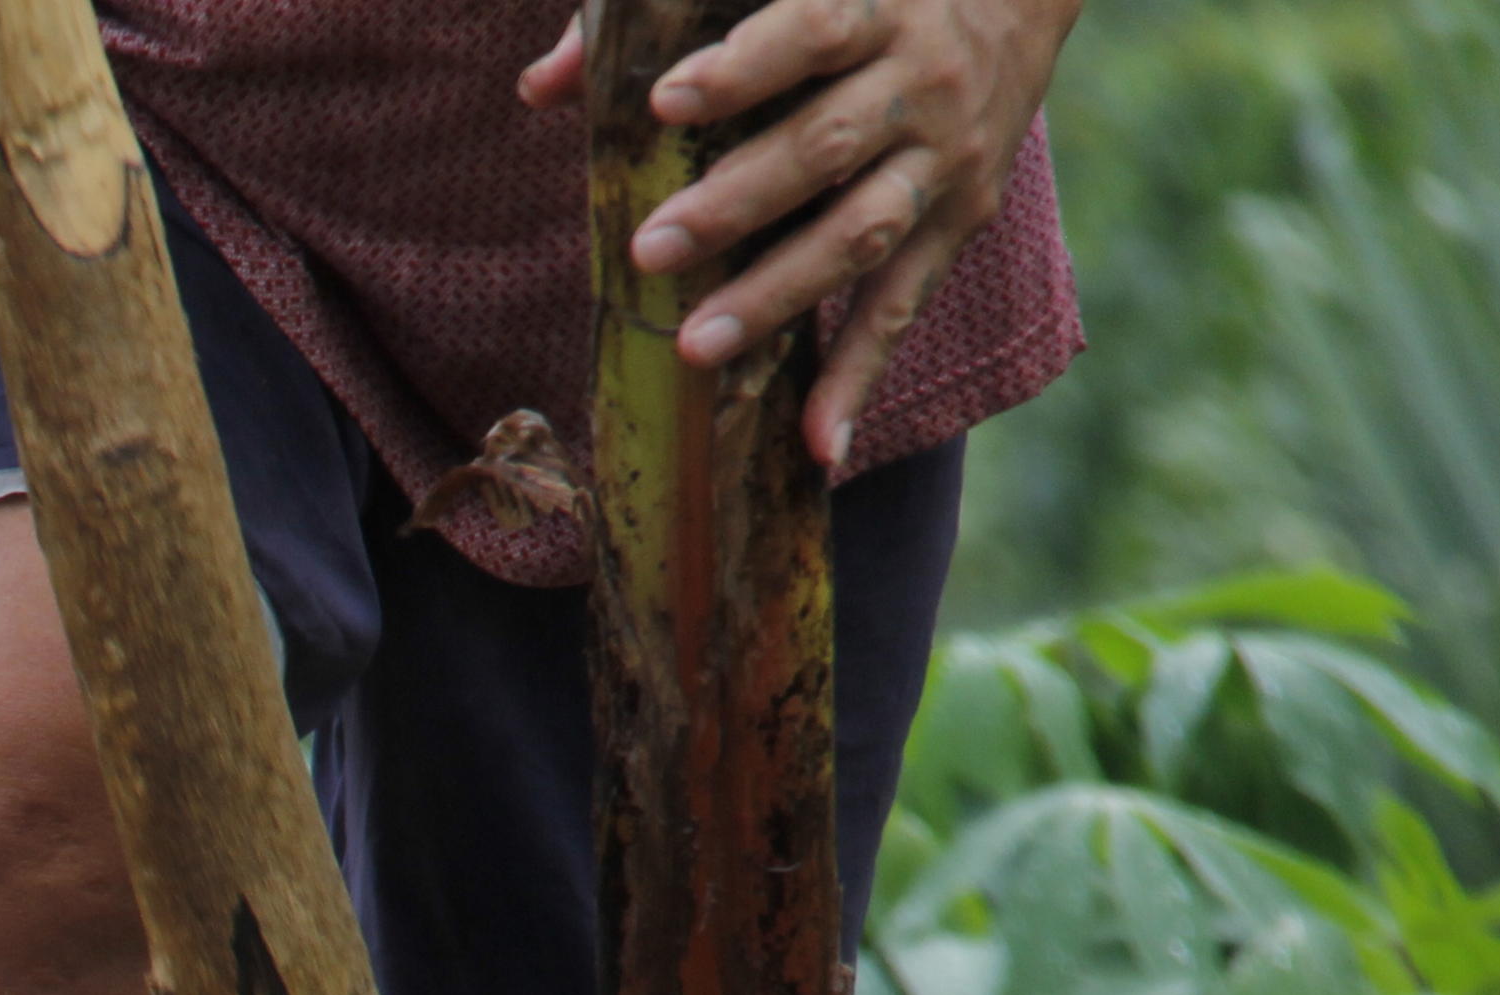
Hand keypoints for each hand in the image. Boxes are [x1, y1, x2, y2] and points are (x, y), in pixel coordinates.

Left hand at [518, 0, 1085, 470]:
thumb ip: (670, 9)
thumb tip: (541, 86)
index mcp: (875, 6)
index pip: (810, 30)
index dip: (742, 67)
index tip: (666, 101)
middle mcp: (921, 83)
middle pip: (824, 147)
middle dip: (734, 205)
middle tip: (648, 252)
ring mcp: (945, 159)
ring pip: (859, 233)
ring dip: (777, 297)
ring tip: (695, 349)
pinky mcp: (958, 221)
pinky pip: (902, 306)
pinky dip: (859, 378)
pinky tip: (818, 445)